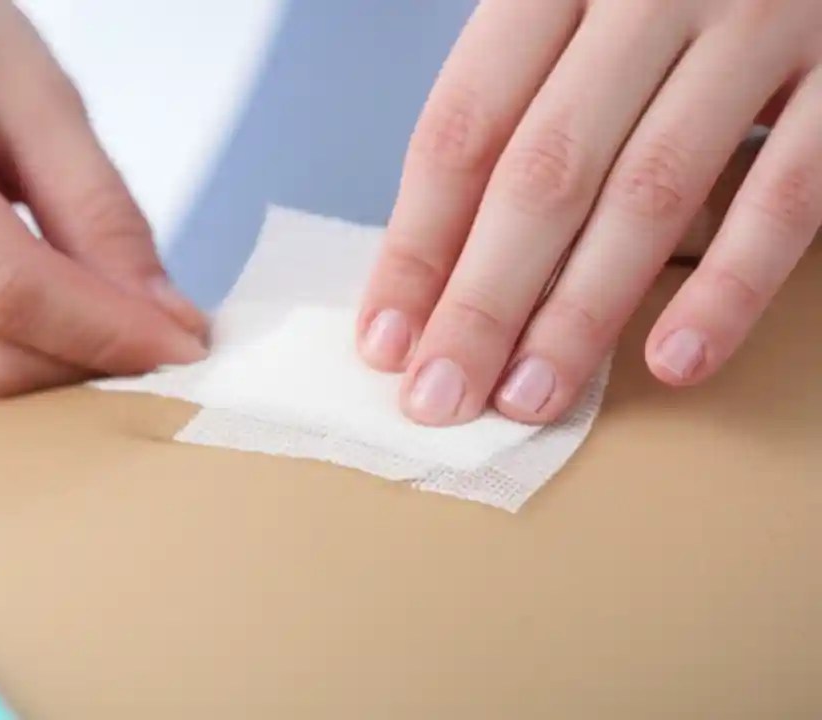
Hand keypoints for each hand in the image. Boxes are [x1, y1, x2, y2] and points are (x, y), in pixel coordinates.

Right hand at [0, 0, 206, 401]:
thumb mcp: (34, 89)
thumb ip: (98, 208)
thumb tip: (163, 319)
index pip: (5, 288)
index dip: (106, 331)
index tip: (186, 343)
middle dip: (82, 364)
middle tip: (161, 342)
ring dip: (40, 378)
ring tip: (99, 329)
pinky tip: (26, 331)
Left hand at [359, 0, 820, 424]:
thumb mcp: (574, 7)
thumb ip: (521, 104)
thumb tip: (439, 263)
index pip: (464, 128)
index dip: (417, 245)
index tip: (384, 342)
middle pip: (543, 172)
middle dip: (482, 301)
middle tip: (441, 398)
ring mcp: (756, 24)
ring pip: (649, 192)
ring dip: (581, 313)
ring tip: (530, 398)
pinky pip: (786, 195)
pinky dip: (728, 285)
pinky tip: (673, 361)